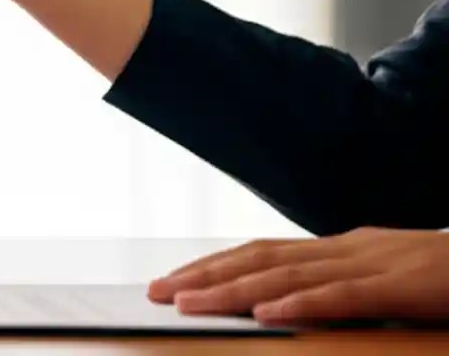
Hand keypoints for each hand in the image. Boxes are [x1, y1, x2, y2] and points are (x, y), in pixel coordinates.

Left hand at [148, 228, 448, 324]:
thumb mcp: (391, 283)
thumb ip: (344, 290)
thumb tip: (290, 307)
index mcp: (344, 247)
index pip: (264, 252)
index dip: (215, 265)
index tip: (173, 281)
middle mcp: (349, 247)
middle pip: (261, 258)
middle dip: (204, 275)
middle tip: (156, 293)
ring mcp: (376, 262)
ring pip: (289, 274)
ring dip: (233, 289)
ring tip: (189, 302)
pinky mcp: (404, 286)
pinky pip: (344, 296)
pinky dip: (301, 303)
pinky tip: (267, 313)